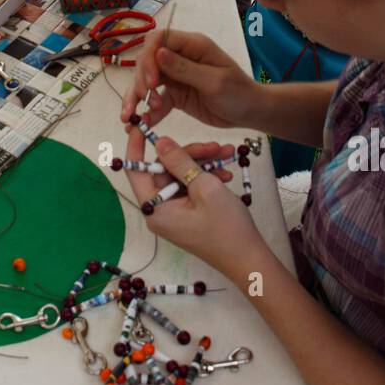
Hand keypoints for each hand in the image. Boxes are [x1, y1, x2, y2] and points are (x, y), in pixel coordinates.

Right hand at [121, 27, 258, 131]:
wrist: (251, 113)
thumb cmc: (239, 93)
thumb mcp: (214, 81)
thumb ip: (185, 69)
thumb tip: (157, 53)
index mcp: (193, 45)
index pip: (159, 40)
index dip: (149, 58)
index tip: (151, 82)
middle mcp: (181, 57)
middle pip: (148, 60)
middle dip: (140, 80)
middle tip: (143, 100)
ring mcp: (176, 76)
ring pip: (147, 80)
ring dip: (137, 97)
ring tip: (130, 118)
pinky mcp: (175, 94)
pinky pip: (155, 100)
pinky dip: (146, 111)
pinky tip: (140, 124)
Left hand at [124, 129, 261, 274]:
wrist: (249, 258)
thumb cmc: (226, 226)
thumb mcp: (203, 187)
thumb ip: (179, 162)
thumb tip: (159, 142)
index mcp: (154, 208)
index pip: (135, 171)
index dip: (137, 147)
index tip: (142, 126)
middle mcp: (159, 211)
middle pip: (165, 170)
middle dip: (190, 154)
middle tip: (215, 145)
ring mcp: (174, 214)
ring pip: (181, 176)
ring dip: (203, 164)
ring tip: (228, 155)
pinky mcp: (188, 214)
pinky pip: (191, 188)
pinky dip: (207, 177)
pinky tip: (227, 173)